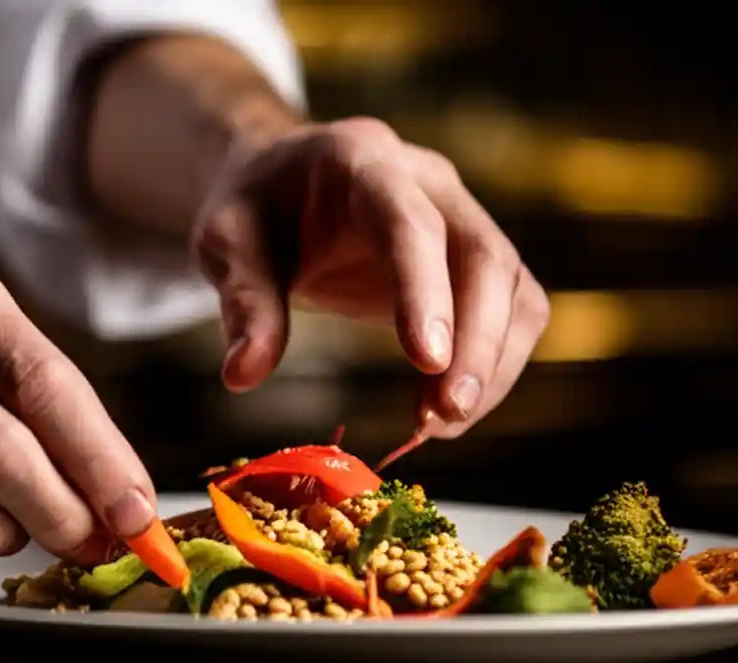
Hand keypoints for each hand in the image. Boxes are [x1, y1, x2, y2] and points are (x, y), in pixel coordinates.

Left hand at [191, 118, 550, 437]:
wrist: (283, 184)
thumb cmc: (256, 211)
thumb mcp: (225, 243)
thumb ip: (242, 302)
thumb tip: (243, 375)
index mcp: (362, 163)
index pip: (410, 224)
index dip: (425, 290)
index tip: (427, 362)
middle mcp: (428, 182)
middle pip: (484, 254)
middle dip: (479, 341)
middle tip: (449, 415)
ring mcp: (461, 216)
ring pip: (511, 287)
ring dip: (492, 363)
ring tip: (440, 424)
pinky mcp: (474, 258)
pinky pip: (511, 310)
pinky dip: (491, 365)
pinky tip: (444, 409)